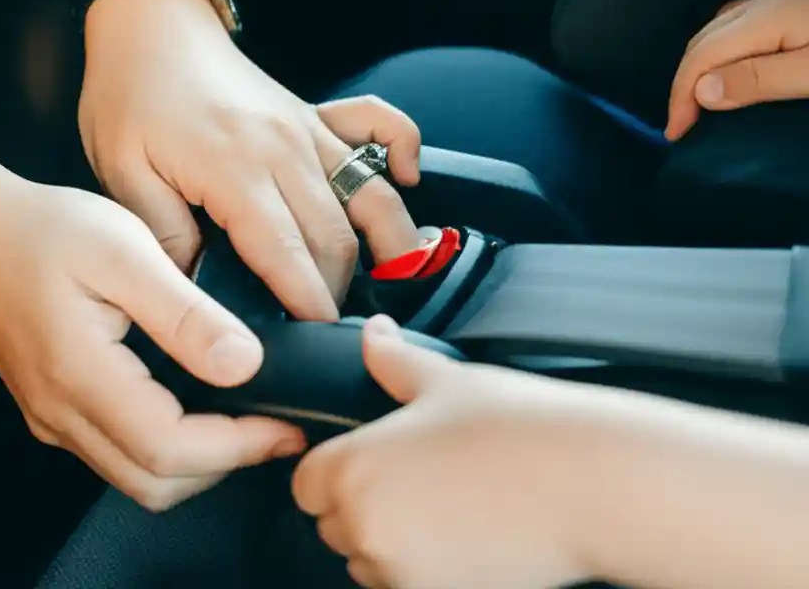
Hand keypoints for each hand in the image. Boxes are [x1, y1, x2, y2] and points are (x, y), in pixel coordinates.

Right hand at [0, 180, 305, 510]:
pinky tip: (195, 403)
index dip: (238, 446)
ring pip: (138, 477)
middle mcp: (61, 414)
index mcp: (80, 375)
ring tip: (246, 417)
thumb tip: (245, 364)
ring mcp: (53, 419)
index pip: (170, 449)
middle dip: (226, 463)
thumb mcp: (124, 250)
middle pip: (156, 483)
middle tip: (276, 424)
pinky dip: (167, 448)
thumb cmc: (42, 231)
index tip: (287, 423)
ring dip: (198, 462)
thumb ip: (185, 313)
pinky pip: (118, 454)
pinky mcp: (54, 413)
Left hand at [79, 0, 421, 319]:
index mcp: (235, 170)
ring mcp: (307, 128)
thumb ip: (163, 234)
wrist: (150, 25)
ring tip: (396, 284)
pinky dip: (404, 153)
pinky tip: (406, 183)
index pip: (287, 255)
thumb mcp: (122, 175)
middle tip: (331, 332)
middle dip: (339, 292)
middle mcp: (284, 149)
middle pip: (335, 238)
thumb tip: (193, 288)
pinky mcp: (315, 114)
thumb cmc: (130, 97)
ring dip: (389, 242)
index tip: (315, 342)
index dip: (307, 305)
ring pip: (369, 196)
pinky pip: (381, 127)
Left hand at [291, 316, 604, 588]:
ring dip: (393, 544)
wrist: (593, 486)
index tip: (373, 464)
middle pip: (334, 527)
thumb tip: (374, 336)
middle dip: (364, 509)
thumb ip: (394, 361)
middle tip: (420, 485)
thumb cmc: (522, 429)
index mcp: (354, 467)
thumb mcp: (448, 380)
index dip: (334, 473)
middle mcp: (364, 526)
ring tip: (449, 511)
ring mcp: (398, 571)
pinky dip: (426, 571)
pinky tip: (467, 540)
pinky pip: (407, 587)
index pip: (306, 485)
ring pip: (370, 562)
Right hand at [666, 0, 808, 139]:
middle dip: (685, 81)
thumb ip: (760, 80)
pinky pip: (740, 28)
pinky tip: (732, 69)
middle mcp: (765, 2)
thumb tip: (700, 91)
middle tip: (684, 121)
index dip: (681, 95)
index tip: (675, 133)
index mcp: (764, 17)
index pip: (702, 54)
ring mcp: (781, 0)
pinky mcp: (795, 6)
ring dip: (702, 65)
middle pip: (704, 39)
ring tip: (700, 99)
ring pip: (720, 30)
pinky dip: (722, 53)